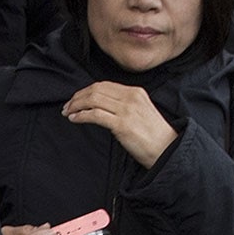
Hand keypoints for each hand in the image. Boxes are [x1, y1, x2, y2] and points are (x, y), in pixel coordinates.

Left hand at [62, 81, 177, 168]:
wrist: (167, 149)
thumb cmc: (152, 135)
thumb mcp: (140, 111)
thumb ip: (123, 104)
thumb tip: (98, 105)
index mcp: (135, 92)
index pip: (104, 85)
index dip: (85, 91)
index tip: (75, 99)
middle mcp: (131, 97)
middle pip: (96, 90)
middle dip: (77, 97)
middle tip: (67, 106)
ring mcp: (126, 110)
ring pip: (93, 100)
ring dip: (76, 106)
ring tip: (68, 113)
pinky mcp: (122, 124)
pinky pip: (95, 115)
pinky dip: (81, 116)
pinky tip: (75, 119)